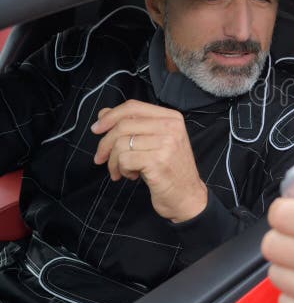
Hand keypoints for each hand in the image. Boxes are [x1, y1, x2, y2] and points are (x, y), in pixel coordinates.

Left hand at [91, 99, 207, 222]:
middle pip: (123, 125)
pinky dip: (121, 170)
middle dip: (105, 144)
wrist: (187, 196)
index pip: (133, 107)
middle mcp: (171, 127)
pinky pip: (124, 160)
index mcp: (171, 118)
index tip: (97, 129)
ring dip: (114, 161)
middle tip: (101, 158)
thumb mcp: (154, 142)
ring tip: (122, 171)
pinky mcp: (158, 161)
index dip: (110, 116)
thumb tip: (104, 114)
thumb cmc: (169, 169)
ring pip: (121, 144)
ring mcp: (166, 143)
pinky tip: (132, 175)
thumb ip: (133, 126)